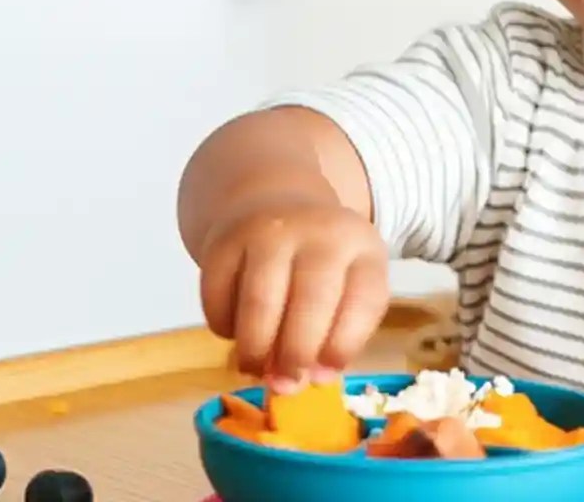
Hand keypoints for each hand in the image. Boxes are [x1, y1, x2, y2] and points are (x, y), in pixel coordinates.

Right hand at [197, 198, 388, 390]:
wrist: (273, 199)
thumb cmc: (320, 260)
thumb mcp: (347, 282)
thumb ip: (339, 331)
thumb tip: (310, 381)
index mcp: (363, 247)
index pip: (364, 300)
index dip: (344, 345)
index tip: (324, 375)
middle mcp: (321, 232)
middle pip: (311, 301)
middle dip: (296, 354)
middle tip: (285, 384)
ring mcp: (271, 230)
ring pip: (260, 300)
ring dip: (255, 347)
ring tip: (253, 369)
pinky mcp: (226, 238)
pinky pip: (219, 294)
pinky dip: (223, 324)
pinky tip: (233, 333)